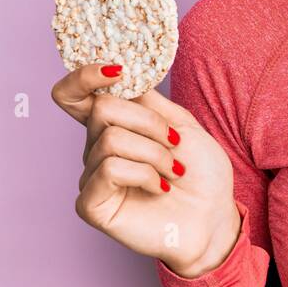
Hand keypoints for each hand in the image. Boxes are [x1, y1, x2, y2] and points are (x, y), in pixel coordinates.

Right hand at [50, 63, 240, 277]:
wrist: (213, 216)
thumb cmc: (201, 174)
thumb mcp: (181, 125)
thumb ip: (148, 100)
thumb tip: (120, 72)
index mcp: (114, 127)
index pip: (74, 95)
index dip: (83, 76)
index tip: (118, 70)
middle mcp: (96, 149)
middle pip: (102, 108)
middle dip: (149, 123)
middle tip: (176, 144)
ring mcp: (92, 177)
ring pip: (111, 139)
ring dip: (155, 153)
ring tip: (174, 172)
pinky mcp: (91, 204)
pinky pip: (110, 169)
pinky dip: (146, 175)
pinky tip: (161, 189)